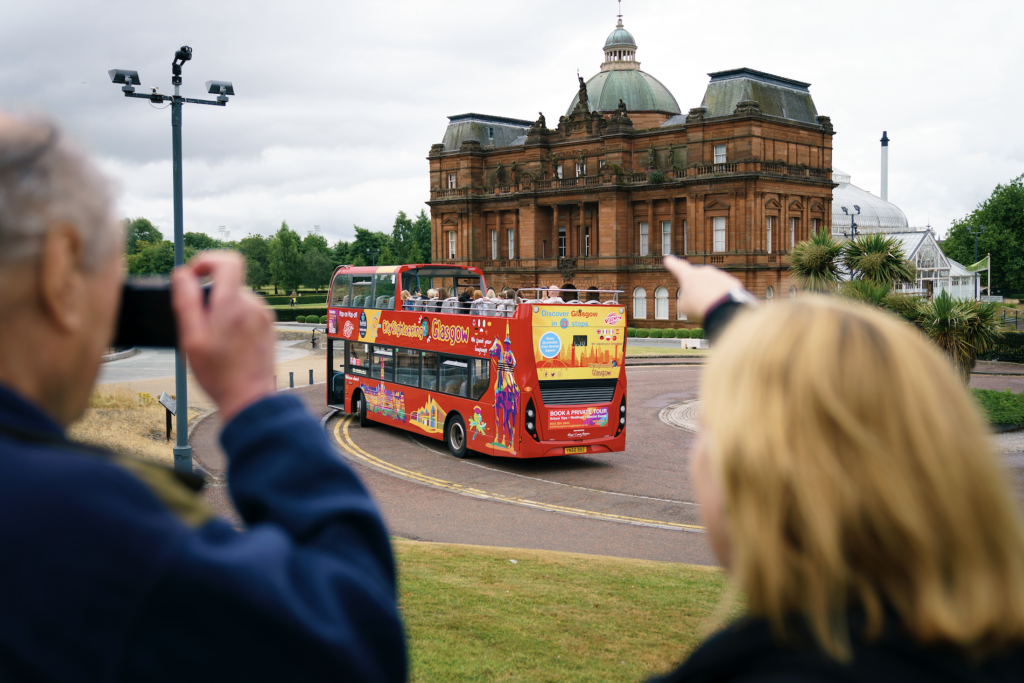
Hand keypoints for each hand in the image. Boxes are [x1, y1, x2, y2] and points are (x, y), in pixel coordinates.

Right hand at [172, 251, 276, 423]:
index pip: (228, 261)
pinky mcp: (269, 326)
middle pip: (228, 283)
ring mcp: (264, 315)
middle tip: (199, 326)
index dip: (207, 261)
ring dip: (221, 311)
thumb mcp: (191, 338)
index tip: (193, 276)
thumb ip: (186, 302)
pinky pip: (246, 312)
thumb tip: (181, 274)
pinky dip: (234, 320)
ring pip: (236, 299)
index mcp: (233, 304)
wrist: (251, 398)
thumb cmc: (219, 373)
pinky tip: (228, 346)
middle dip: (209, 297)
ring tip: (214, 342)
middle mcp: (253, 305)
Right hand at [664, 254, 742, 319]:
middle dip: (698, 289)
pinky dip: (722, 296)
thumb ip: (685, 301)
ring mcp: (719, 275)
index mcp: (689, 276)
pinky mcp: (731, 281)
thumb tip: (691, 300)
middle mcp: (704, 272)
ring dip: (711, 293)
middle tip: (698, 303)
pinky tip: (722, 304)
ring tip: (711, 306)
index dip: (673, 264)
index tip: (669, 259)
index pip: (678, 267)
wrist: (725, 308)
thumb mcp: (684, 307)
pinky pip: (724, 289)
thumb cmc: (700, 307)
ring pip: (712, 284)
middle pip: (697, 279)